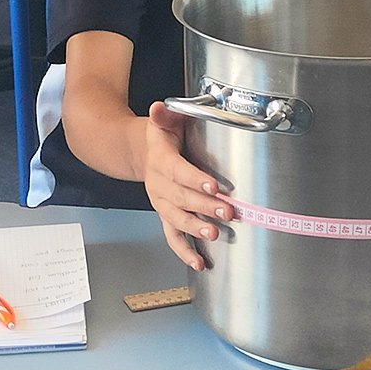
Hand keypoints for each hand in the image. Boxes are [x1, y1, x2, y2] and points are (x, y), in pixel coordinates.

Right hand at [142, 101, 232, 269]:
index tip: (215, 186)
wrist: (143, 153)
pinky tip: (199, 262)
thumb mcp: (166, 120)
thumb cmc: (164, 137)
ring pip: (177, 220)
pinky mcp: (166, 216)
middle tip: (227, 211)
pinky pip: (173, 237)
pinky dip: (184, 251)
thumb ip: (165, 114)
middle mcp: (159, 185)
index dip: (196, 180)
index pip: (179, 171)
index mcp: (161, 160)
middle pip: (181, 199)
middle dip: (205, 207)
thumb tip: (158, 107)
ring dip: (196, 229)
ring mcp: (162, 203)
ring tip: (214, 234)